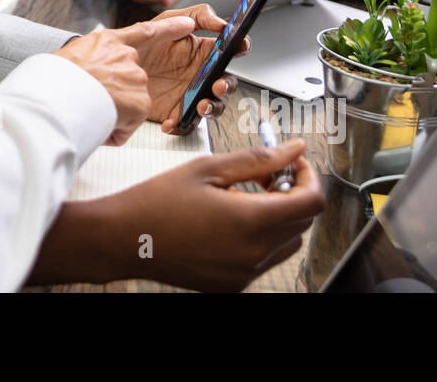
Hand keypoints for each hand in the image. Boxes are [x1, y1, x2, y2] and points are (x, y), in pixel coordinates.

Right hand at [54, 25, 172, 145]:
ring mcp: (136, 78)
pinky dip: (114, 130)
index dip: (169, 28)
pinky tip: (98, 122)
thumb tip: (86, 72)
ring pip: (130, 104)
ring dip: (113, 112)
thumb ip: (89, 58)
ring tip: (88, 110)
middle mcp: (127, 56)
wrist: (57, 92)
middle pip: (131, 80)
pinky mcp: (141, 102)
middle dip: (116, 95)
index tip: (188, 24)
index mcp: (108, 41)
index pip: (145, 31)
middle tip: (92, 101)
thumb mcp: (70, 55)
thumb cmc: (53, 77)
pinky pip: (128, 125)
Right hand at [93, 139, 323, 291]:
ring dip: (279, 217)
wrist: (124, 239)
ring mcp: (244, 274)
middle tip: (264, 175)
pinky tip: (230, 221)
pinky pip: (263, 260)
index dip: (309, 177)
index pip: (311, 202)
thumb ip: (257, 160)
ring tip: (245, 198)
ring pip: (287, 243)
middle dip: (293, 193)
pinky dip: (260, 238)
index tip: (293, 164)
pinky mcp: (232, 285)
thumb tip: (293, 150)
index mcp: (250, 221)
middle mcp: (253, 254)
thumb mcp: (208, 169)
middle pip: (302, 222)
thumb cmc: (159, 201)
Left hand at [126, 3, 250, 131]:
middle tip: (217, 84)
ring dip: (212, 107)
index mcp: (202, 51)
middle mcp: (200, 74)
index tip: (240, 45)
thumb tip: (220, 22)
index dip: (240, 46)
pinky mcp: (176, 111)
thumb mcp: (166, 19)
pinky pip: (186, 123)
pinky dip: (181, 124)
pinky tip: (170, 121)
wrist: (116, 67)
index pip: (230, 49)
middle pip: (226, 81)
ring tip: (201, 105)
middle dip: (226, 84)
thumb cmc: (143, 43)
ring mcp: (190, 94)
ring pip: (213, 105)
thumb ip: (195, 15)